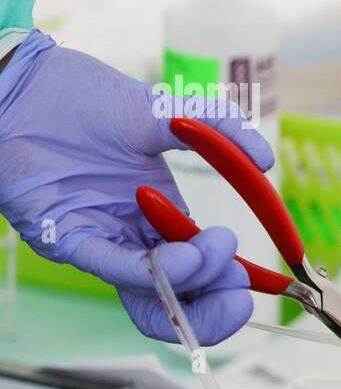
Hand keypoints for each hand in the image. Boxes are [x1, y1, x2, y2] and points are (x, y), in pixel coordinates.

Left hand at [0, 31, 274, 344]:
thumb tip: (267, 160)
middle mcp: (133, 239)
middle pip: (179, 300)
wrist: (25, 83)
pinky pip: (114, 266)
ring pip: (149, 296)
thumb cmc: (83, 98)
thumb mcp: (169, 111)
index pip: (200, 272)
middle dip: (217, 305)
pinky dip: (152, 271)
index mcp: (161, 218)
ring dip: (192, 291)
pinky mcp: (67, 238)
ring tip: (220, 266)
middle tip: (243, 288)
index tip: (255, 276)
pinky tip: (185, 257)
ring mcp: (101, 242)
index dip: (227, 283)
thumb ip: (220, 130)